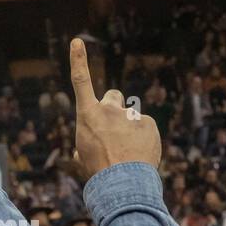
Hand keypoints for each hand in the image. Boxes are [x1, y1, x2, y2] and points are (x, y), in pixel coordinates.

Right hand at [69, 37, 159, 179]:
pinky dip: (144, 139)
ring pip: (131, 117)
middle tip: (115, 128)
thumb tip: (84, 152)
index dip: (78, 60)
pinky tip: (141, 155)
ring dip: (130, 129)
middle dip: (114, 107)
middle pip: (114, 96)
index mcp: (88, 116)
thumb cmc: (98, 173)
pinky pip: (146, 128)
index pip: (80, 82)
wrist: (122, 184)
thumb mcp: (83, 158)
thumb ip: (85, 147)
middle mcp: (108, 110)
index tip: (77, 41)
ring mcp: (130, 115)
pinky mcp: (148, 123)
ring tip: (129, 153)